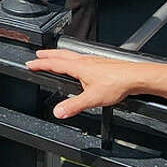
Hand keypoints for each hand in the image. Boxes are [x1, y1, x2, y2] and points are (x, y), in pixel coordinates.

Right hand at [27, 48, 150, 118]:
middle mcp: (85, 61)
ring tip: (55, 56)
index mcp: (79, 67)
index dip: (41, 64)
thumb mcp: (92, 99)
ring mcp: (94, 61)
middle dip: (48, 55)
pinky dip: (73, 58)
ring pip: (72, 55)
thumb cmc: (117, 83)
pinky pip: (82, 57)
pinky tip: (79, 64)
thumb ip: (74, 106)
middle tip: (38, 54)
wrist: (136, 77)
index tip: (30, 63)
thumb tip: (58, 111)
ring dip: (60, 55)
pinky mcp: (102, 63)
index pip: (55, 64)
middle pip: (62, 55)